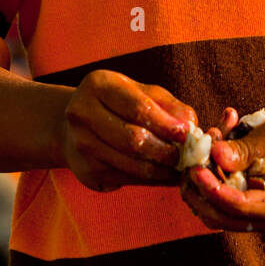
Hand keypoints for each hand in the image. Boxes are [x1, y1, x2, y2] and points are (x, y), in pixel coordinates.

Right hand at [58, 70, 195, 192]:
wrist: (73, 127)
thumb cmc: (118, 105)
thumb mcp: (142, 93)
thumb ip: (168, 105)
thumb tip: (191, 125)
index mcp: (98, 85)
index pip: (137, 107)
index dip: (165, 123)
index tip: (187, 133)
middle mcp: (82, 113)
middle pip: (132, 139)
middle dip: (165, 150)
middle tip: (187, 156)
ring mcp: (81, 144)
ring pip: (130, 163)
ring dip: (161, 170)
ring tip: (181, 168)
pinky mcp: (87, 170)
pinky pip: (126, 178)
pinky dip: (151, 180)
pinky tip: (166, 176)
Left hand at [180, 107, 264, 234]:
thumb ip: (243, 148)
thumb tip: (213, 155)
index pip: (239, 207)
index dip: (212, 188)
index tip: (195, 167)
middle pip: (222, 217)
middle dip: (201, 189)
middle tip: (190, 159)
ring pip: (220, 211)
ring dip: (207, 180)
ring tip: (211, 141)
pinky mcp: (259, 208)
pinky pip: (228, 200)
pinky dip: (218, 177)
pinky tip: (220, 145)